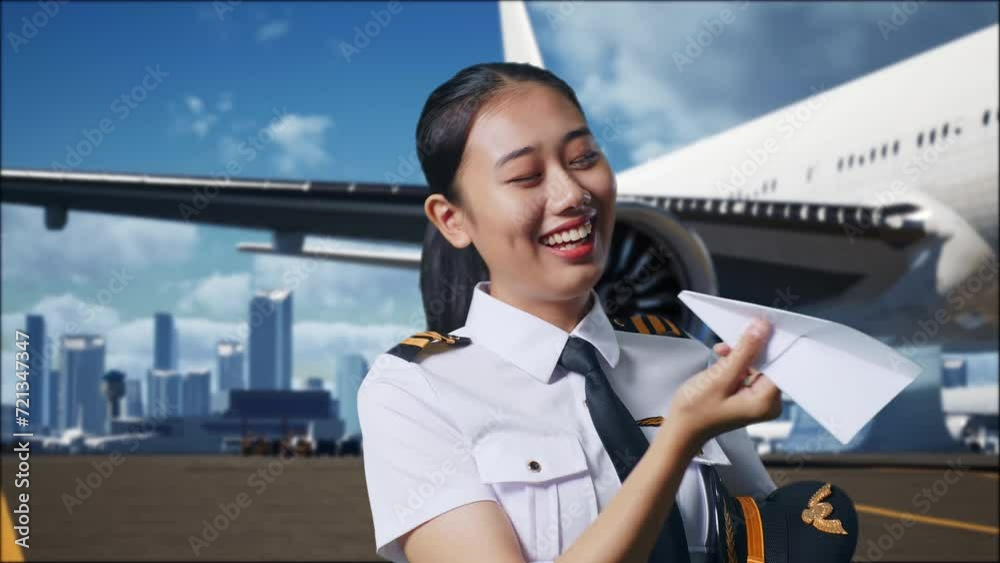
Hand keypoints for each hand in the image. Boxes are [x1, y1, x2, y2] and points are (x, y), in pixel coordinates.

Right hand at [666, 318, 781, 447]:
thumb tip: (762, 328)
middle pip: (770, 364)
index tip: (760, 325)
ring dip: (740, 354)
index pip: (781, 364)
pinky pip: (748, 372)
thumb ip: (744, 351)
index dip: (772, 342)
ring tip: (721, 351)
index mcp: (767, 401)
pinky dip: (736, 363)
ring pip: (757, 365)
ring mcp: (758, 400)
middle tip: (734, 337)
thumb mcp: (720, 377)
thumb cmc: (696, 410)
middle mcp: (768, 402)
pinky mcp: (748, 396)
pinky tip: (722, 357)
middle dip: (751, 348)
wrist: (681, 429)